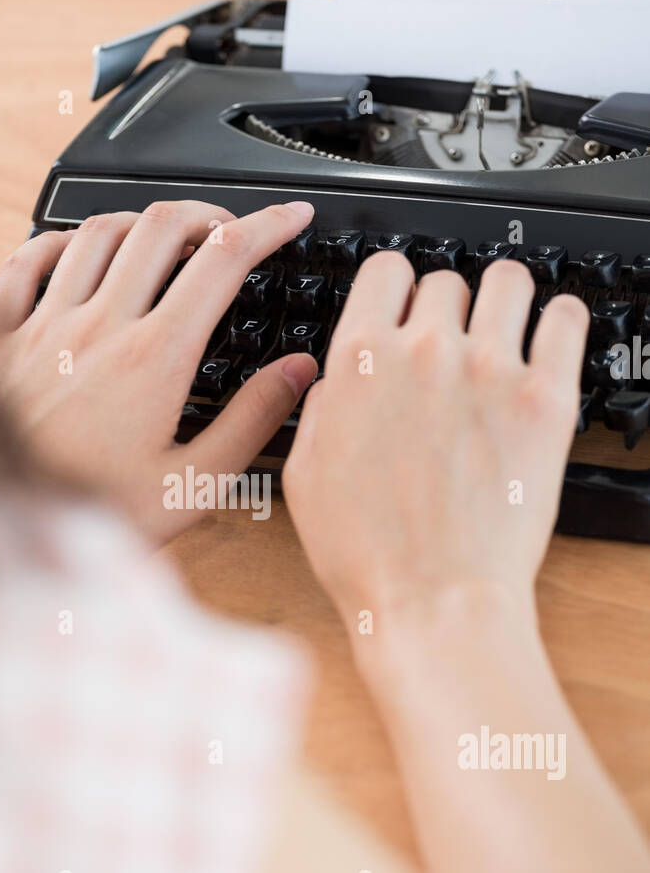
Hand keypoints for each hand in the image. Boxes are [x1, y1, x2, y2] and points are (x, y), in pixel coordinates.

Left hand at [0, 200, 317, 541]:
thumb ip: (252, 420)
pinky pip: (24, 262)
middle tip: (230, 232)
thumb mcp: (195, 484)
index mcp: (154, 359)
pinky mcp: (0, 341)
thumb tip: (297, 371)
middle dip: (208, 214)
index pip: (222, 260)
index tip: (290, 218)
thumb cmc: (96, 516)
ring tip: (166, 240)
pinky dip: (59, 242)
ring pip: (96, 233)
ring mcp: (43, 328)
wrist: (5, 532)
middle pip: (160, 227)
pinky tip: (78, 253)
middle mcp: (97, 329)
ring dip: (141, 222)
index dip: (267, 226)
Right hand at [283, 253, 588, 632]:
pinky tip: (548, 343)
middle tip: (451, 349)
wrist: (433, 602)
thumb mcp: (305, 475)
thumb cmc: (369, 555)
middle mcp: (424, 351)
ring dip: (503, 302)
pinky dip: (559, 322)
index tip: (403, 307)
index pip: (385, 270)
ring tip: (504, 335)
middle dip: (445, 310)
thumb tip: (337, 381)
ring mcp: (490, 370)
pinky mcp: (545, 399)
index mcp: (360, 361)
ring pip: (508, 282)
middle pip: (445, 281)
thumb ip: (320, 408)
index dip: (394, 289)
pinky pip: (567, 319)